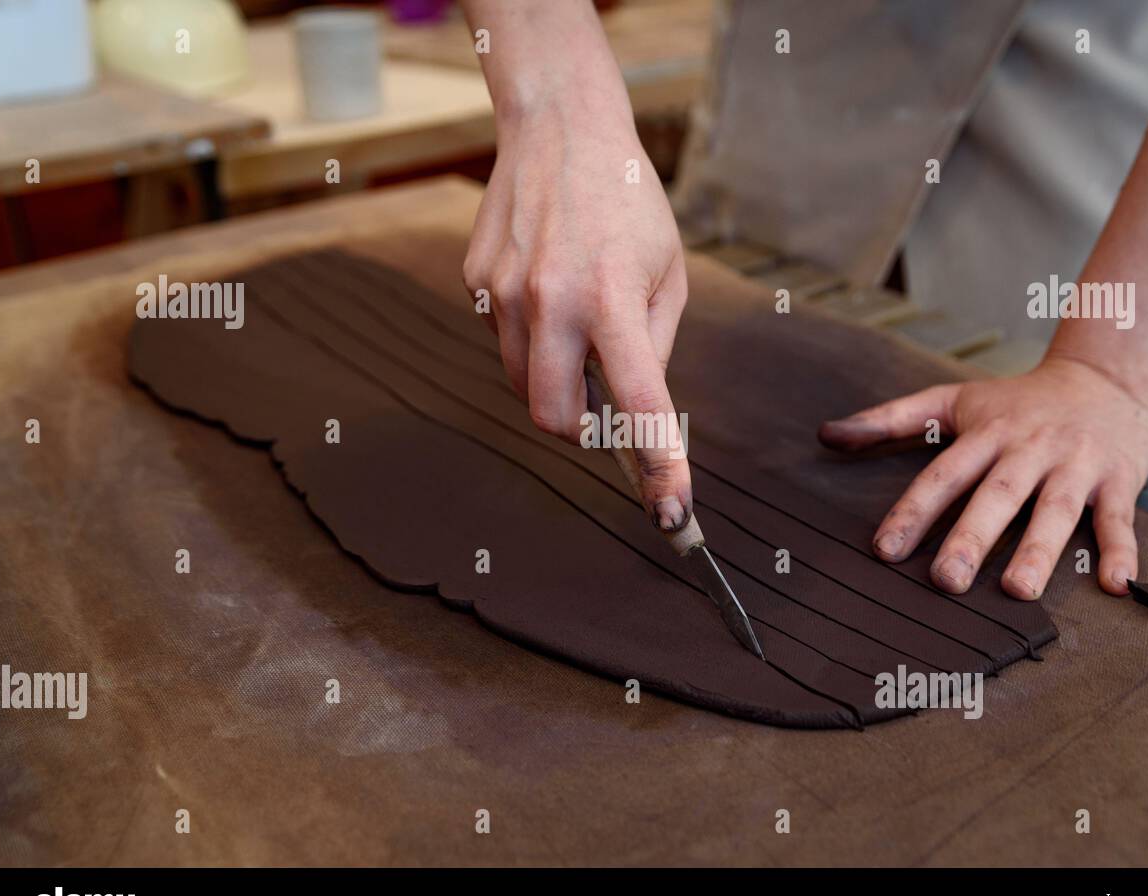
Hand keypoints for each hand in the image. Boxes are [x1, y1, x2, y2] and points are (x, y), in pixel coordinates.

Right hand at [462, 96, 691, 530]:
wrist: (559, 128)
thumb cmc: (628, 201)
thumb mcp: (667, 272)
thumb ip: (653, 346)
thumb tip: (635, 407)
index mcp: (610, 300)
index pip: (638, 404)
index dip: (657, 468)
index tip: (672, 515)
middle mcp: (549, 302)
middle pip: (553, 419)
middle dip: (582, 429)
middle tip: (606, 401)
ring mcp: (502, 295)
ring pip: (522, 384)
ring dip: (554, 380)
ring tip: (577, 323)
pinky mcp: (475, 284)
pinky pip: (502, 341)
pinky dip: (529, 339)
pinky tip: (546, 288)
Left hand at [818, 357, 1147, 598]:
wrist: (1104, 376)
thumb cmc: (1017, 400)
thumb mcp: (952, 400)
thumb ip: (889, 419)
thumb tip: (825, 435)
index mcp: (987, 433)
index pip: (943, 475)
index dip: (914, 512)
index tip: (885, 549)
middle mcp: (1029, 448)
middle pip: (997, 495)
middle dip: (972, 537)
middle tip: (946, 582)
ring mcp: (1076, 465)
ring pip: (1057, 510)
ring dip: (1039, 550)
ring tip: (1017, 590)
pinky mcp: (1119, 480)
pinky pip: (1119, 519)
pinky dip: (1121, 551)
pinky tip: (1116, 586)